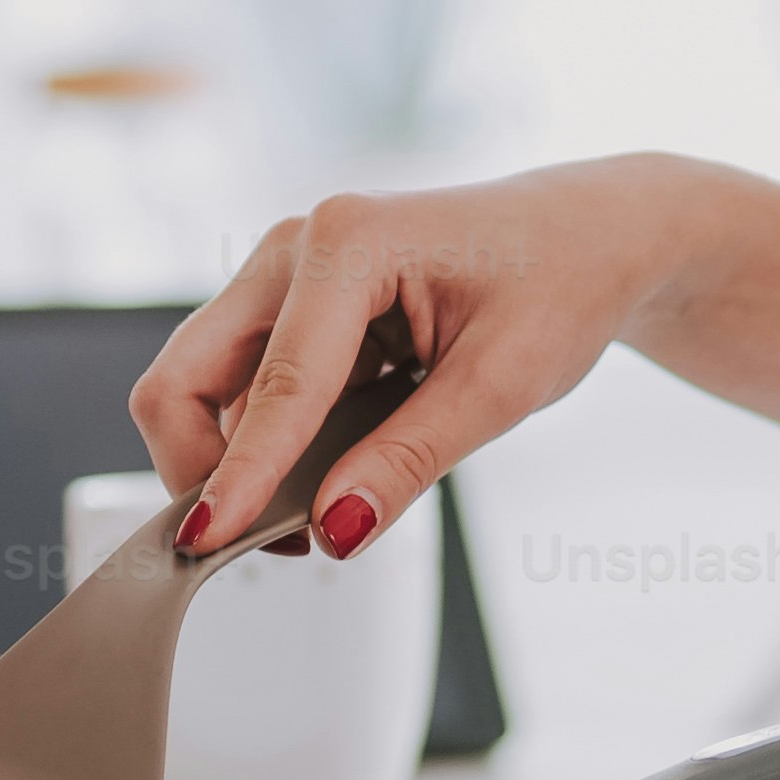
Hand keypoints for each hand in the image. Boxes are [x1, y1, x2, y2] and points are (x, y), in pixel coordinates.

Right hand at [132, 161, 709, 564]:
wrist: (592, 238)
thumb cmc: (562, 282)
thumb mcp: (504, 384)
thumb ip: (412, 458)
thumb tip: (337, 527)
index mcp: (350, 242)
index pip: (278, 382)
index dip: (241, 472)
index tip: (206, 540)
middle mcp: (298, 247)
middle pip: (187, 373)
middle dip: (203, 466)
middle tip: (258, 541)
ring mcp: (287, 275)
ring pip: (205, 385)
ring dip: (234, 461)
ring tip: (306, 519)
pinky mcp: (294, 308)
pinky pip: (246, 387)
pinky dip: (263, 444)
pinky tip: (322, 477)